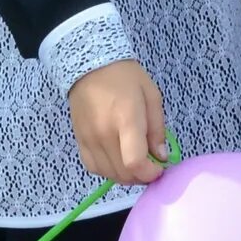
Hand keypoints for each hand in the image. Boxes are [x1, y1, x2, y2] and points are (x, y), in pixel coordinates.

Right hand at [67, 57, 167, 185]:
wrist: (89, 64)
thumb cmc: (126, 77)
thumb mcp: (151, 95)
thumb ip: (158, 128)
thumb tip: (161, 157)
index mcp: (126, 119)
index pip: (135, 162)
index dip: (150, 173)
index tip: (159, 168)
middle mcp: (104, 133)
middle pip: (123, 173)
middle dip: (141, 176)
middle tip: (150, 165)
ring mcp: (89, 139)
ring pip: (109, 174)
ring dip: (125, 176)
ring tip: (134, 162)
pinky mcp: (79, 140)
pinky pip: (93, 168)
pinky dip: (108, 170)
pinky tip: (116, 159)